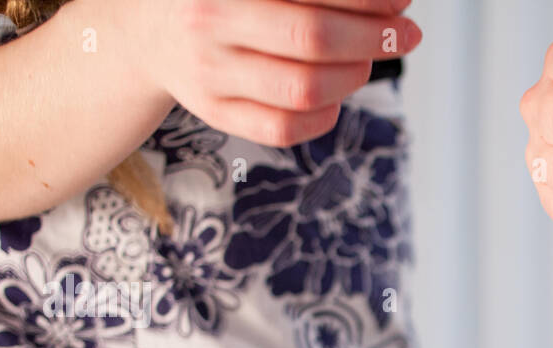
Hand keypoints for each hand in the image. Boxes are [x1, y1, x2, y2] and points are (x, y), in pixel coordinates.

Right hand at [144, 0, 421, 146]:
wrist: (146, 31)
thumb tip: (387, 0)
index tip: (400, 1)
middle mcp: (210, 20)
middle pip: (314, 38)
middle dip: (374, 38)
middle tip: (405, 34)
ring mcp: (209, 72)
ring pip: (305, 89)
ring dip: (354, 77)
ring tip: (366, 63)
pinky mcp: (213, 112)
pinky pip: (284, 128)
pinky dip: (324, 117)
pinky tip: (336, 98)